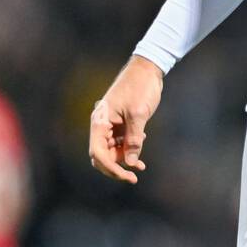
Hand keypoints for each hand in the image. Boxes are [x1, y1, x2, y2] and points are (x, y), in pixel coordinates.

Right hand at [89, 55, 162, 183]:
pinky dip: (128, 151)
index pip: (97, 153)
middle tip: (134, 177)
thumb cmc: (140, 87)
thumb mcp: (138, 114)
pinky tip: (140, 154)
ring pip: (111, 151)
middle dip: (116, 167)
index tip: (127, 175)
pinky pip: (119, 143)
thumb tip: (129, 163)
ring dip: (124, 160)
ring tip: (141, 167)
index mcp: (100, 121)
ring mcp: (111, 124)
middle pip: (102, 155)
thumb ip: (133, 139)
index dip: (110, 168)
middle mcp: (102, 125)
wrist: (148, 69)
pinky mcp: (120, 123)